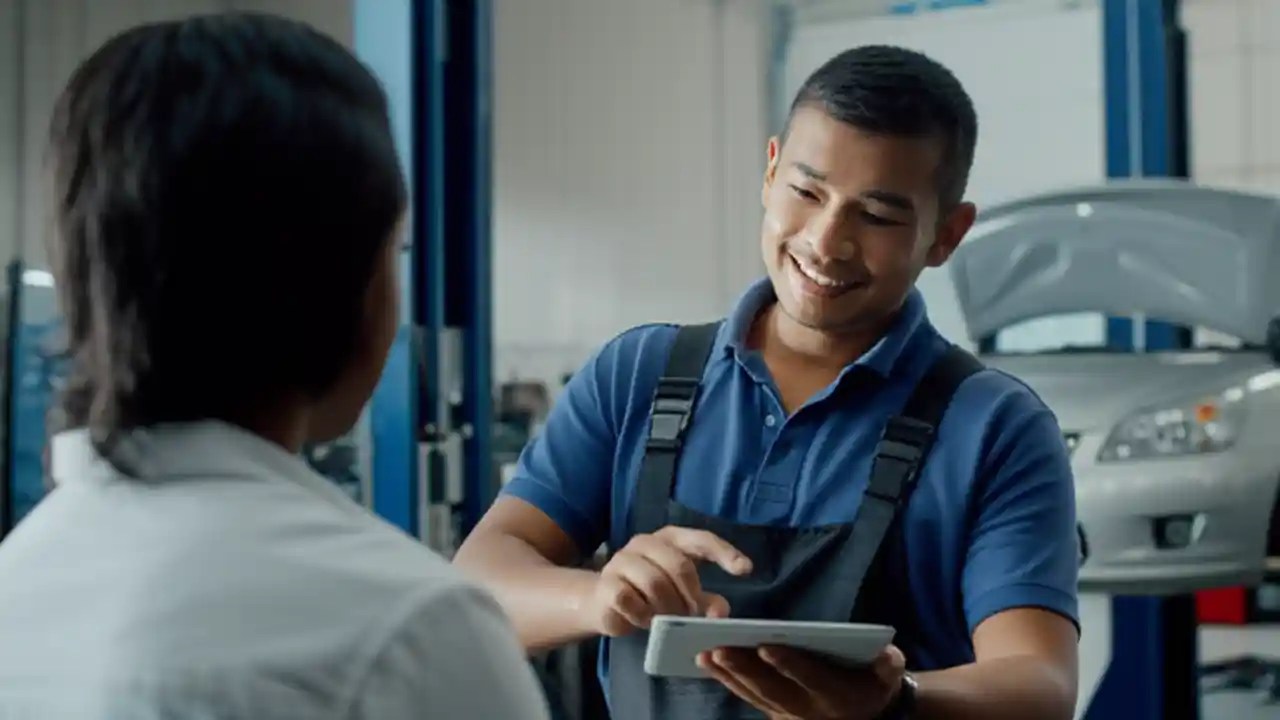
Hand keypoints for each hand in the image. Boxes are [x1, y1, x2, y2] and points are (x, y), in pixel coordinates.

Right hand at [586, 526, 751, 636]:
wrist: (605, 600)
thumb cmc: (651, 593)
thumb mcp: (683, 595)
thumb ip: (706, 602)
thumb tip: (721, 614)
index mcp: (670, 538)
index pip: (701, 539)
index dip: (724, 552)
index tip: (745, 570)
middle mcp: (645, 542)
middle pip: (679, 565)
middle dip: (690, 595)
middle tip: (691, 614)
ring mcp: (622, 560)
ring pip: (654, 583)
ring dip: (666, 607)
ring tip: (666, 618)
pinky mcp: (607, 582)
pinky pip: (628, 598)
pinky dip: (641, 615)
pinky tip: (644, 620)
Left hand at [697, 644, 906, 719]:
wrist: (864, 717)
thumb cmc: (873, 687)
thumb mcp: (888, 677)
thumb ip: (889, 666)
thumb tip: (888, 654)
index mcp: (835, 696)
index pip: (810, 679)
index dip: (789, 664)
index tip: (766, 646)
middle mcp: (806, 709)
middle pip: (772, 689)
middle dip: (745, 669)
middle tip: (720, 649)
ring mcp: (787, 713)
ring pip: (754, 694)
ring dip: (729, 676)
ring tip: (705, 654)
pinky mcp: (773, 710)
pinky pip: (747, 696)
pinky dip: (727, 681)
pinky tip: (707, 663)